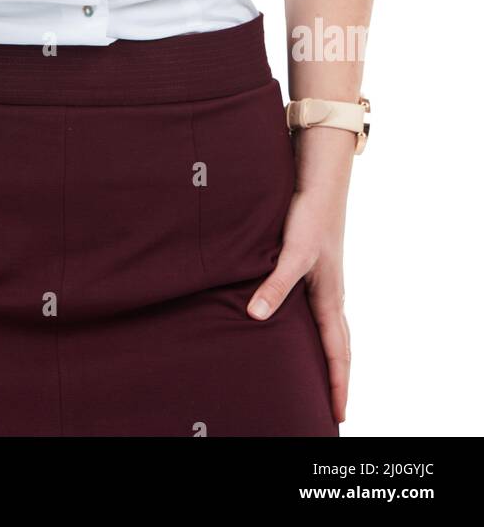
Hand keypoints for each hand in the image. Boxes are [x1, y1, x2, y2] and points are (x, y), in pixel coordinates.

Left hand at [246, 183, 350, 423]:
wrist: (319, 182)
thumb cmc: (309, 217)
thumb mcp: (292, 252)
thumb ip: (275, 284)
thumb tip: (256, 316)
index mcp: (330, 297)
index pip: (337, 352)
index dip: (337, 384)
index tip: (338, 415)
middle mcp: (331, 294)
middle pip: (340, 346)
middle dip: (337, 378)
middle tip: (334, 409)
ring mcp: (326, 282)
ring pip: (333, 329)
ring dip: (330, 355)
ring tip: (322, 378)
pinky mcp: (315, 269)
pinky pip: (321, 311)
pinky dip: (318, 330)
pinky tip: (301, 329)